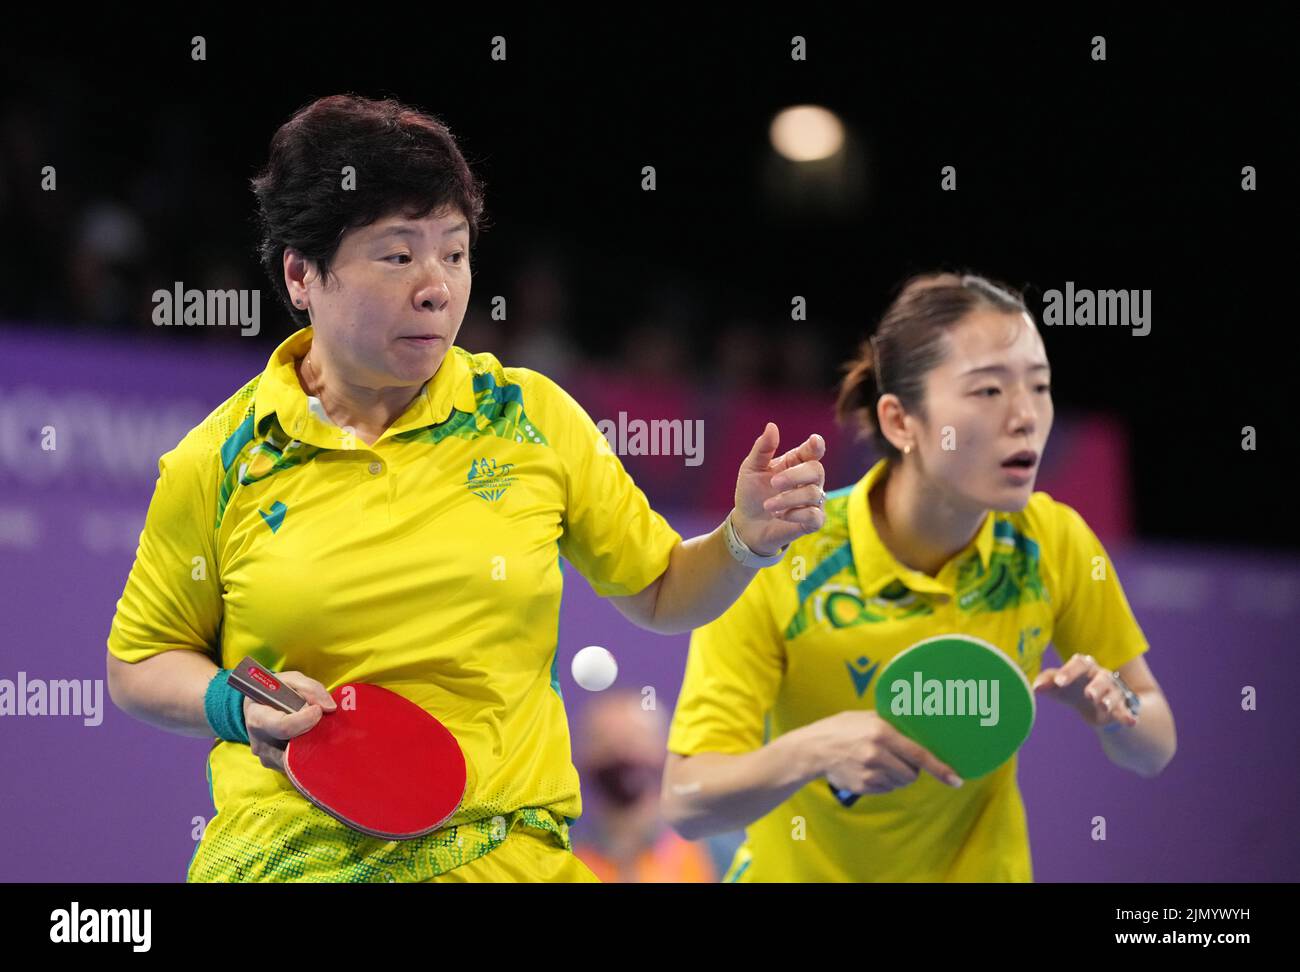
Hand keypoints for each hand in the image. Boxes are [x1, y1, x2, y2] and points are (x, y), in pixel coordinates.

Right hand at [244, 670, 337, 773]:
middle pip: (292, 748)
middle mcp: (259, 742)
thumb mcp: (291, 680)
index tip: (318, 710)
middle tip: (321, 722)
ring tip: (316, 730)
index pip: (283, 727)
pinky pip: (296, 765)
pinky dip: (308, 753)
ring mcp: (266, 757)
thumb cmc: (277, 692)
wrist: (259, 706)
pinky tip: (311, 739)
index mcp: (257, 717)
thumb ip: (311, 689)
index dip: (305, 720)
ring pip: (297, 760)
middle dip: (312, 735)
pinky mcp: (275, 766)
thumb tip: (329, 708)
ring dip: (312, 746)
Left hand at [732, 423, 826, 556]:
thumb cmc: (751, 492)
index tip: (814, 441)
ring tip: (768, 505)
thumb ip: (763, 448)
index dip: (817, 445)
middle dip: (795, 476)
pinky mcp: (813, 521)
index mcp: (796, 462)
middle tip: (773, 483)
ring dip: (787, 499)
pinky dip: (795, 514)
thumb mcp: (751, 468)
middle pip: (817, 470)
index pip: (813, 451)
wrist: (746, 523)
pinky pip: (814, 516)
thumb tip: (772, 426)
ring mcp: (813, 501)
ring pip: (814, 494)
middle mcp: (809, 480)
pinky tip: (779, 515)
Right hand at [809, 710, 963, 795]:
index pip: (918, 754)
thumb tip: (918, 729)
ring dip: (897, 776)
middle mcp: (877, 754)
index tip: (956, 780)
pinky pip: (886, 788)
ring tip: (878, 762)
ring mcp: (869, 772)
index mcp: (881, 733)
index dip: (940, 768)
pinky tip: (868, 770)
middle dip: (910, 768)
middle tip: (897, 758)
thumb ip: (891, 724)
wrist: (813, 748)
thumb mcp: (866, 717)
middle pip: (912, 773)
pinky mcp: (863, 785)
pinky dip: (883, 782)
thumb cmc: (841, 728)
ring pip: (900, 782)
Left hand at [1032, 653, 1139, 729]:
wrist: (1095, 705)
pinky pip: (1126, 710)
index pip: (1078, 663)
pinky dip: (1128, 716)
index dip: (1069, 671)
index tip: (1059, 682)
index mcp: (1084, 667)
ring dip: (1109, 700)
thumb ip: (1047, 682)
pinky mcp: (1122, 707)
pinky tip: (1130, 721)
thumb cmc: (1072, 688)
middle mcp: (1101, 676)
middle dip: (1096, 686)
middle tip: (1088, 694)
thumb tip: (1034, 687)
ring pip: (1114, 694)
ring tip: (1103, 706)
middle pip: (1101, 677)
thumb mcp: (1059, 686)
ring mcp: (1113, 691)